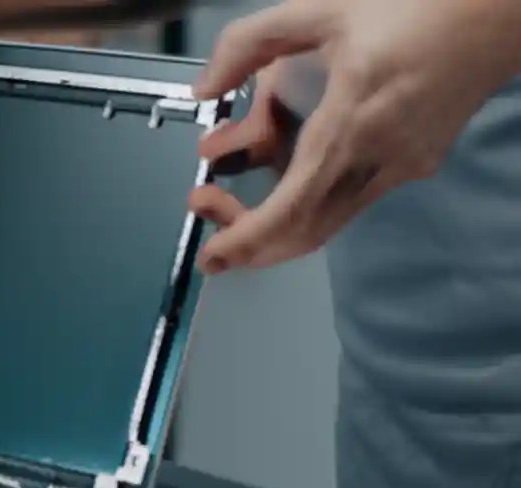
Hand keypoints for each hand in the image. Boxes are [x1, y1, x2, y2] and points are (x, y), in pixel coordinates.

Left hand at [188, 0, 520, 274]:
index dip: (246, 241)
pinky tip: (279, 148)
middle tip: (204, 201)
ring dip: (272, 206)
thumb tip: (204, 86)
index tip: (212, 254)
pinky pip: (349, 192)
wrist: (497, 11)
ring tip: (229, 167)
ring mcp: (401, 167)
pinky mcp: (413, 163)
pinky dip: (305, 185)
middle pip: (305, 231)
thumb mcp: (321, 10)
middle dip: (246, 232)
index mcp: (354, 123)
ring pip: (325, 215)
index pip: (292, 210)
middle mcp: (380, 159)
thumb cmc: (420, 5)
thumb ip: (249, 44)